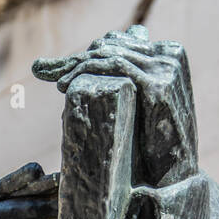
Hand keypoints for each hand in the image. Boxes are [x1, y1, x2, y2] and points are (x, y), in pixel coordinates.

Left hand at [32, 25, 196, 184]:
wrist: (176, 176)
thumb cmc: (157, 146)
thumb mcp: (145, 106)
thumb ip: (133, 80)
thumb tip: (108, 71)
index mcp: (169, 54)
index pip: (119, 43)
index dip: (87, 54)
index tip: (57, 68)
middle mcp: (170, 56)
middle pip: (110, 47)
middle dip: (74, 60)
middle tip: (43, 70)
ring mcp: (166, 69)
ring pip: (108, 55)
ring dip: (75, 66)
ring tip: (56, 83)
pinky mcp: (158, 85)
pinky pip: (115, 68)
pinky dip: (86, 72)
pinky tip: (67, 85)